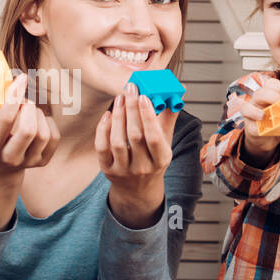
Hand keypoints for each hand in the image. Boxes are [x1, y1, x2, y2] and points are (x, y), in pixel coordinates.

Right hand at [0, 71, 59, 176]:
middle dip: (28, 108)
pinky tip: (38, 121)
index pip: (6, 120)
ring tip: (28, 111)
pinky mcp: (43, 162)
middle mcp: (10, 158)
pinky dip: (48, 123)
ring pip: (43, 134)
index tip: (21, 79)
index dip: (14, 96)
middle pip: (28, 130)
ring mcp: (28, 162)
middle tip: (24, 101)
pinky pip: (54, 137)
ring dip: (38, 114)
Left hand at [97, 83, 176, 227]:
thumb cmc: (153, 161)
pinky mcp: (107, 170)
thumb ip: (169, 118)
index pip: (154, 138)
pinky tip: (107, 115)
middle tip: (130, 89)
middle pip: (135, 136)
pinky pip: (102, 148)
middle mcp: (143, 167)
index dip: (148, 116)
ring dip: (117, 117)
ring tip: (120, 99)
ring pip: (117, 142)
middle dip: (132, 110)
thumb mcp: (165, 143)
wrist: (138, 190)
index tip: (144, 96)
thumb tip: (177, 92)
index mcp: (161, 160)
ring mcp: (123, 170)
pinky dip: (103, 130)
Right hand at [235, 78, 279, 164]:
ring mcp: (252, 111)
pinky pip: (247, 117)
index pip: (272, 84)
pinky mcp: (248, 123)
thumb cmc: (278, 123)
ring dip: (260, 106)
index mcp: (270, 95)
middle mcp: (259, 101)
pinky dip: (253, 115)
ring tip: (270, 111)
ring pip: (250, 102)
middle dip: (274, 94)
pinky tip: (261, 118)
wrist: (268, 139)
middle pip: (262, 91)